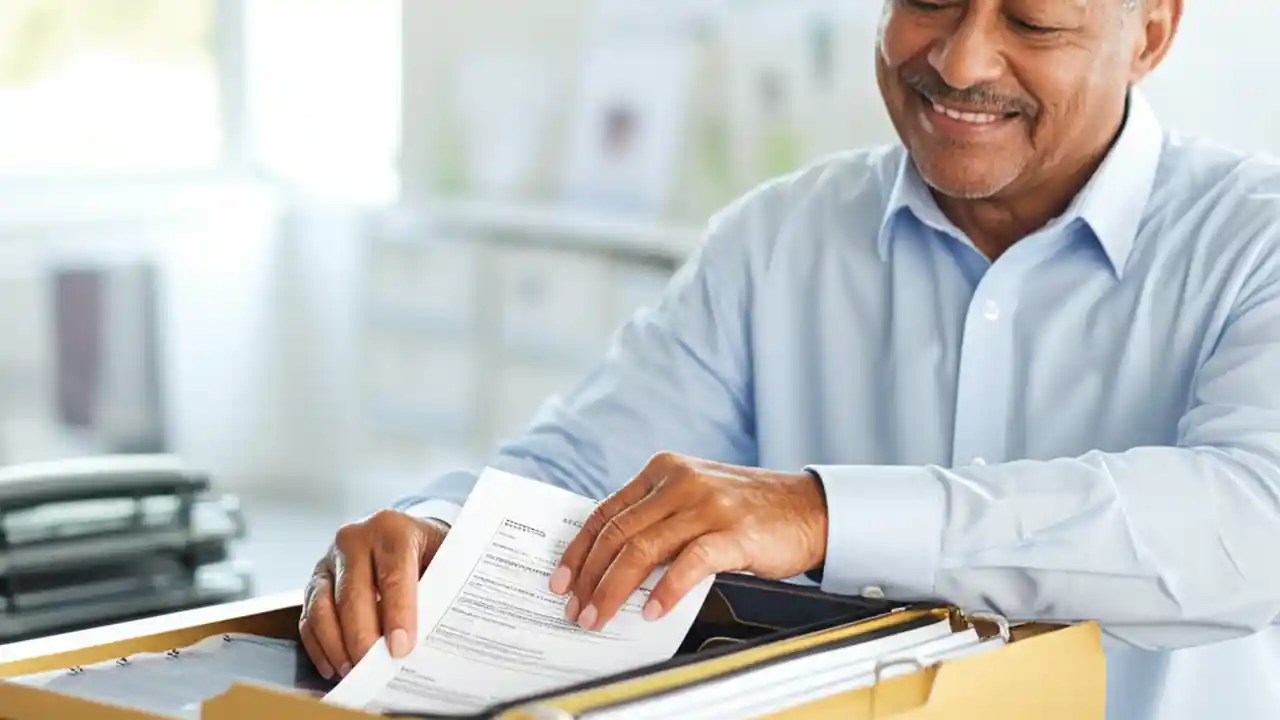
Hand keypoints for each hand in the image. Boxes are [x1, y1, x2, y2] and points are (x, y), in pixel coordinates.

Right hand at [299, 511, 448, 678]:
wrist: (405, 533)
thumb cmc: (428, 550)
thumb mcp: (444, 557)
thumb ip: (439, 589)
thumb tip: (435, 636)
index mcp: (392, 529)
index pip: (393, 575)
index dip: (398, 614)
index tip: (401, 649)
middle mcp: (355, 538)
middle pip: (353, 595)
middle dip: (362, 638)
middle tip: (374, 672)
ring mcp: (330, 559)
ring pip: (322, 608)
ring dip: (336, 646)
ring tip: (354, 673)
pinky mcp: (315, 579)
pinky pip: (308, 616)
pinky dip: (318, 646)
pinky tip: (334, 667)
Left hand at [548, 452, 827, 631]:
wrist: (808, 508)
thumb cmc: (748, 511)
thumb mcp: (694, 499)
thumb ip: (656, 517)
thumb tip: (609, 563)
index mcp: (663, 471)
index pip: (605, 512)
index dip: (578, 550)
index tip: (561, 580)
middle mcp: (681, 482)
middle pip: (618, 533)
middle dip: (590, 577)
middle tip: (578, 609)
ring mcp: (707, 505)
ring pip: (644, 550)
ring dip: (615, 590)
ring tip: (601, 616)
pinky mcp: (734, 532)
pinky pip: (688, 563)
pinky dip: (665, 591)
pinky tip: (651, 612)